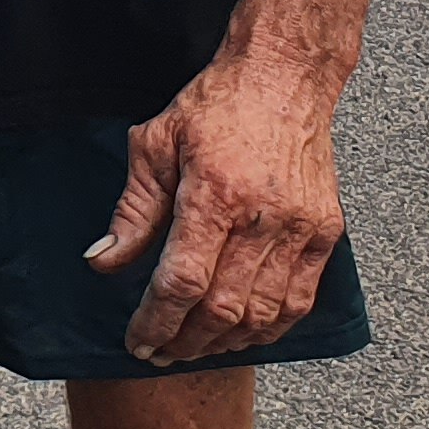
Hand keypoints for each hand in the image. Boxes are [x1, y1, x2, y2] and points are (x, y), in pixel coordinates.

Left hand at [88, 56, 346, 364]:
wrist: (285, 77)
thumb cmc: (218, 106)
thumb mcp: (155, 145)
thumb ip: (132, 210)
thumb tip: (103, 262)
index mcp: (215, 194)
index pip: (182, 281)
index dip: (156, 322)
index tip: (138, 341)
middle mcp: (263, 217)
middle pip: (222, 309)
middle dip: (185, 341)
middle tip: (160, 351)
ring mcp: (300, 229)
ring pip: (262, 314)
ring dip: (224, 342)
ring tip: (195, 345)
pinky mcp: (325, 233)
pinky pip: (299, 301)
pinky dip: (269, 328)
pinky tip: (242, 332)